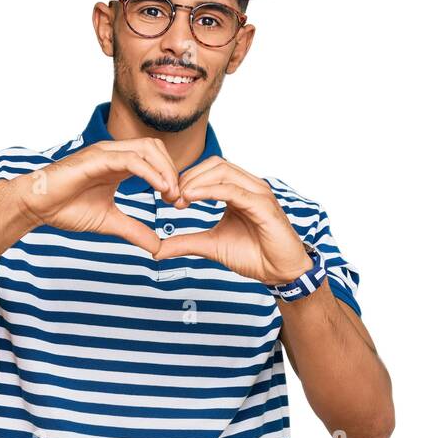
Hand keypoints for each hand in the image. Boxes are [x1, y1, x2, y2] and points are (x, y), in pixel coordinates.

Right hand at [14, 138, 182, 254]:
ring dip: (165, 170)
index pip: (155, 159)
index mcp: (119, 165)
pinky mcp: (96, 159)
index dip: (171, 177)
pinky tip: (160, 188)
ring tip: (171, 194)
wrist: (36, 206)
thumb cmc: (66, 208)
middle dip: (172, 171)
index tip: (177, 202)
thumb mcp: (109, 222)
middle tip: (178, 198)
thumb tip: (157, 246)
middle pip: (156, 148)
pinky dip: (150, 172)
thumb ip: (134, 230)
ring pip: (147, 149)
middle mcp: (114, 154)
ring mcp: (105, 153)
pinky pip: (130, 159)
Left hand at [154, 156, 312, 284]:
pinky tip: (191, 198)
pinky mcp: (263, 205)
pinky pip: (232, 189)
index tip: (169, 200)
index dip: (186, 179)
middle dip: (188, 177)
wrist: (280, 272)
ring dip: (196, 182)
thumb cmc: (254, 255)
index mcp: (239, 190)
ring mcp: (258, 193)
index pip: (209, 170)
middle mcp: (249, 186)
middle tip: (171, 199)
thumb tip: (157, 249)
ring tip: (180, 200)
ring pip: (222, 171)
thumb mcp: (211, 246)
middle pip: (214, 164)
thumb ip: (186, 242)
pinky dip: (209, 191)